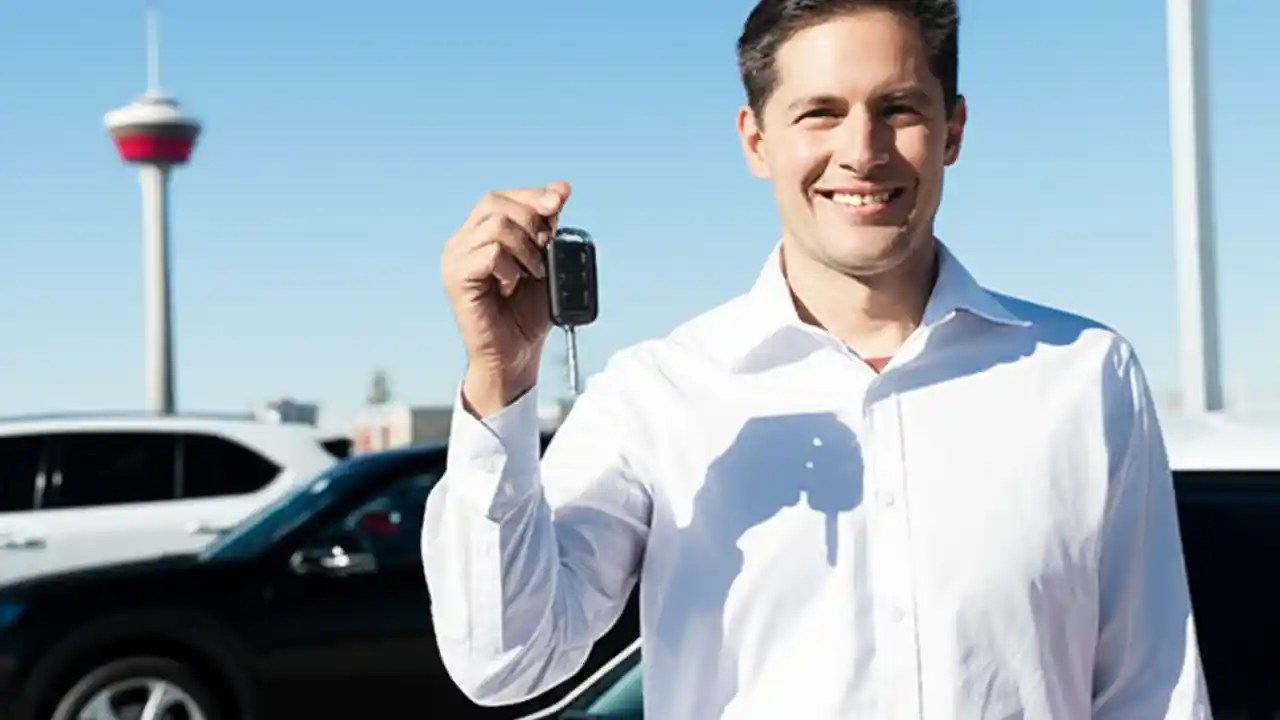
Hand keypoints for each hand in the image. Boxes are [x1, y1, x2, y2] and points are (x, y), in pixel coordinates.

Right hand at [441, 181, 570, 414]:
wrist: (516, 353)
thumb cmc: (527, 312)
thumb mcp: (546, 260)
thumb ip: (550, 225)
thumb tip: (561, 187)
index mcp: (479, 234)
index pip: (501, 197)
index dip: (531, 195)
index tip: (559, 201)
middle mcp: (462, 242)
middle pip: (495, 203)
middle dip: (531, 222)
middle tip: (544, 252)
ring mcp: (455, 258)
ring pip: (496, 225)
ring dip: (525, 248)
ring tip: (530, 274)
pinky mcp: (456, 278)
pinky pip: (490, 253)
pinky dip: (511, 267)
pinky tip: (512, 285)